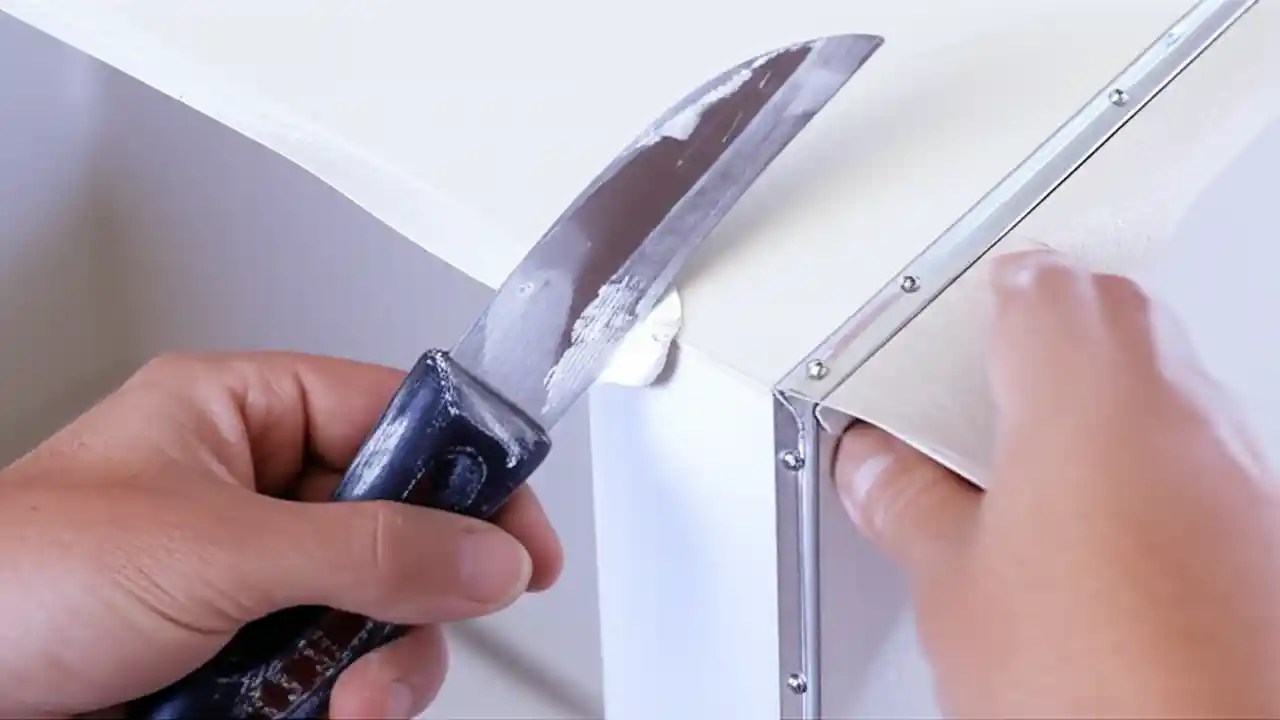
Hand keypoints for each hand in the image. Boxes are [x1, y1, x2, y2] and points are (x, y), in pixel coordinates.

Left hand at [0, 351, 562, 718]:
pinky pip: (329, 665)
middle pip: (399, 526)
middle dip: (413, 599)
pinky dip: (333, 701)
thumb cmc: (15, 579)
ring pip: (372, 609)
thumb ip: (367, 548)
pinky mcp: (239, 648)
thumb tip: (483, 552)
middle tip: (408, 640)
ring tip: (338, 703)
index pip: (397, 415)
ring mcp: (249, 574)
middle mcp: (254, 489)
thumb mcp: (217, 550)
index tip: (522, 534)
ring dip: (372, 666)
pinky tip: (302, 715)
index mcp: (242, 415)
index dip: (470, 466)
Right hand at [834, 249, 1279, 716]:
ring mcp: (1239, 471)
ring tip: (1033, 462)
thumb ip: (905, 502)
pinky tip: (1098, 532)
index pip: (1043, 286)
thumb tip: (878, 472)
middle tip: (992, 372)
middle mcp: (1180, 417)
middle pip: (1120, 313)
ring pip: (1168, 382)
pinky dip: (1150, 460)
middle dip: (1054, 323)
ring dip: (1105, 395)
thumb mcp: (950, 585)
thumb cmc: (1098, 686)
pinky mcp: (1266, 531)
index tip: (962, 309)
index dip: (993, 286)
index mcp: (1085, 400)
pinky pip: (1204, 455)